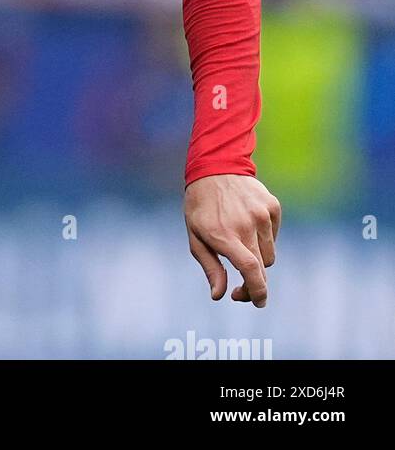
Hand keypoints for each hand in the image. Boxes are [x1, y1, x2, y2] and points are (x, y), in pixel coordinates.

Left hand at [184, 173, 280, 306]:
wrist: (215, 167)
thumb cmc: (201, 206)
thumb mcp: (195, 235)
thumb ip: (210, 267)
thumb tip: (219, 295)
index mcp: (224, 234)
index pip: (250, 270)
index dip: (257, 291)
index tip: (258, 302)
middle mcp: (246, 224)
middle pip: (262, 267)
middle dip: (255, 283)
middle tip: (242, 288)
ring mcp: (262, 214)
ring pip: (269, 254)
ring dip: (257, 257)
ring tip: (239, 241)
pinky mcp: (272, 206)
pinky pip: (274, 236)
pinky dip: (264, 238)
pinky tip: (247, 223)